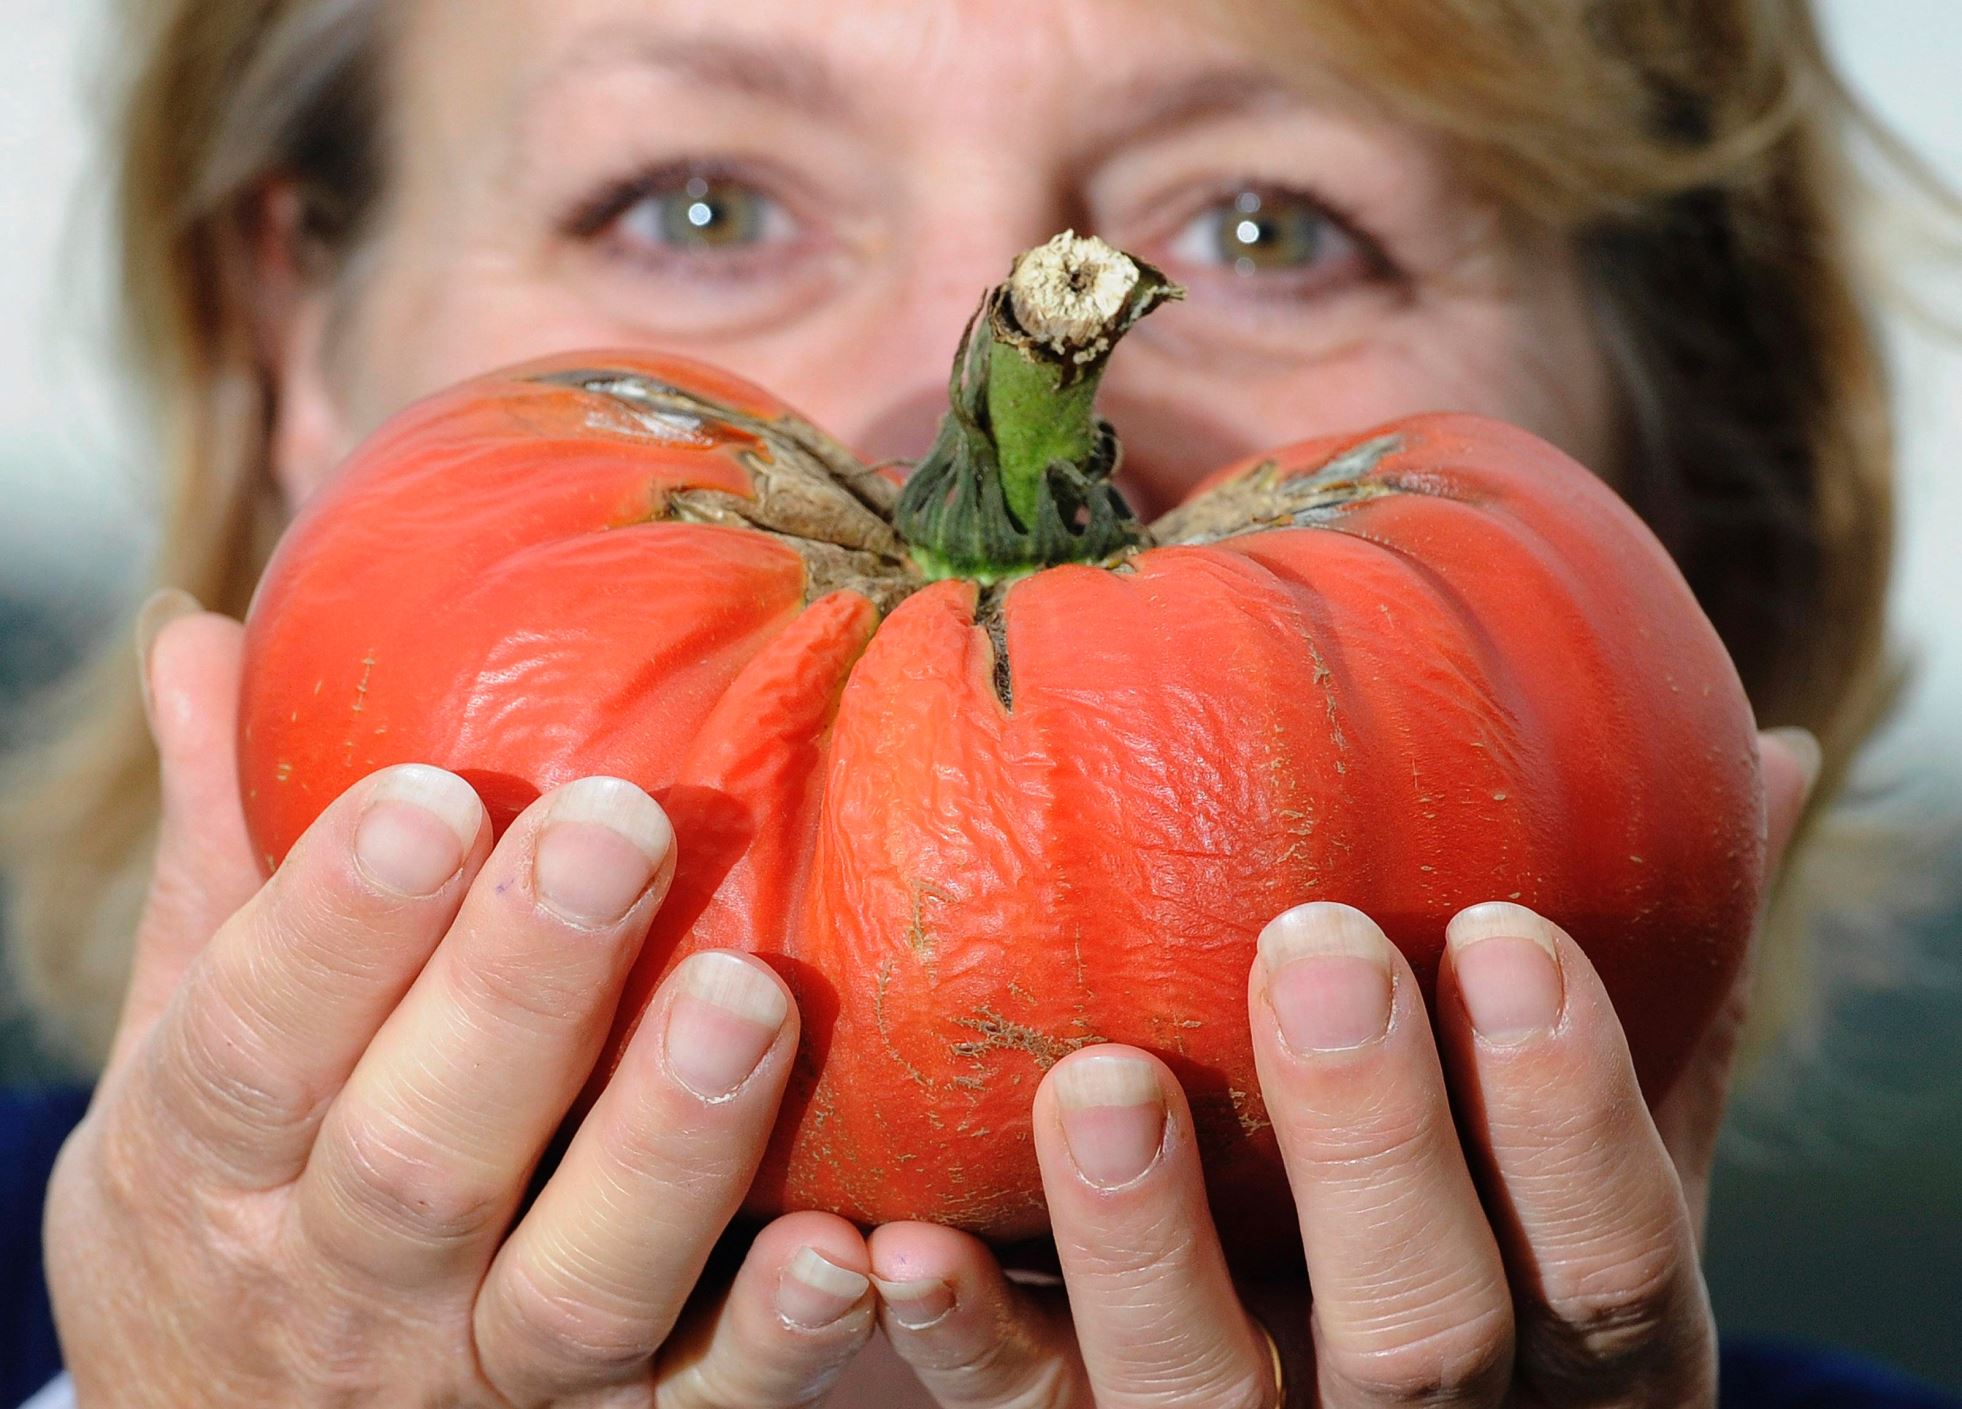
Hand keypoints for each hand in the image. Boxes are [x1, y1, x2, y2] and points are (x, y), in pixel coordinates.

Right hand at [45, 596, 877, 1406]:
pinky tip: (852, 1249)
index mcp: (214, 1159)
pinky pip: (699, 1403)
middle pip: (424, 1156)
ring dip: (666, 1147)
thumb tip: (205, 633)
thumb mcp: (196, 1016)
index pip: (259, 1040)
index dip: (339, 923)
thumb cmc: (242, 1170)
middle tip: (615, 829)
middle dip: (522, 992)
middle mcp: (342, 1284)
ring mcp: (483, 1374)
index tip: (432, 793)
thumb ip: (227, 841)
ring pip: (575, 1286)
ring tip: (746, 996)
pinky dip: (774, 1342)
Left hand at [863, 729, 1818, 1407]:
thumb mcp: (1598, 1144)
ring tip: (1097, 1080)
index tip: (1506, 927)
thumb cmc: (1496, 1233)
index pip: (1610, 1262)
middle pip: (1424, 1342)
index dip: (1569, 1110)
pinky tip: (896, 1249)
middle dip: (1372, 1145)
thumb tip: (1772, 756)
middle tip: (1315, 946)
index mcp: (1582, 1352)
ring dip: (1147, 1248)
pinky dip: (966, 1348)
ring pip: (1209, 1402)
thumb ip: (1658, 989)